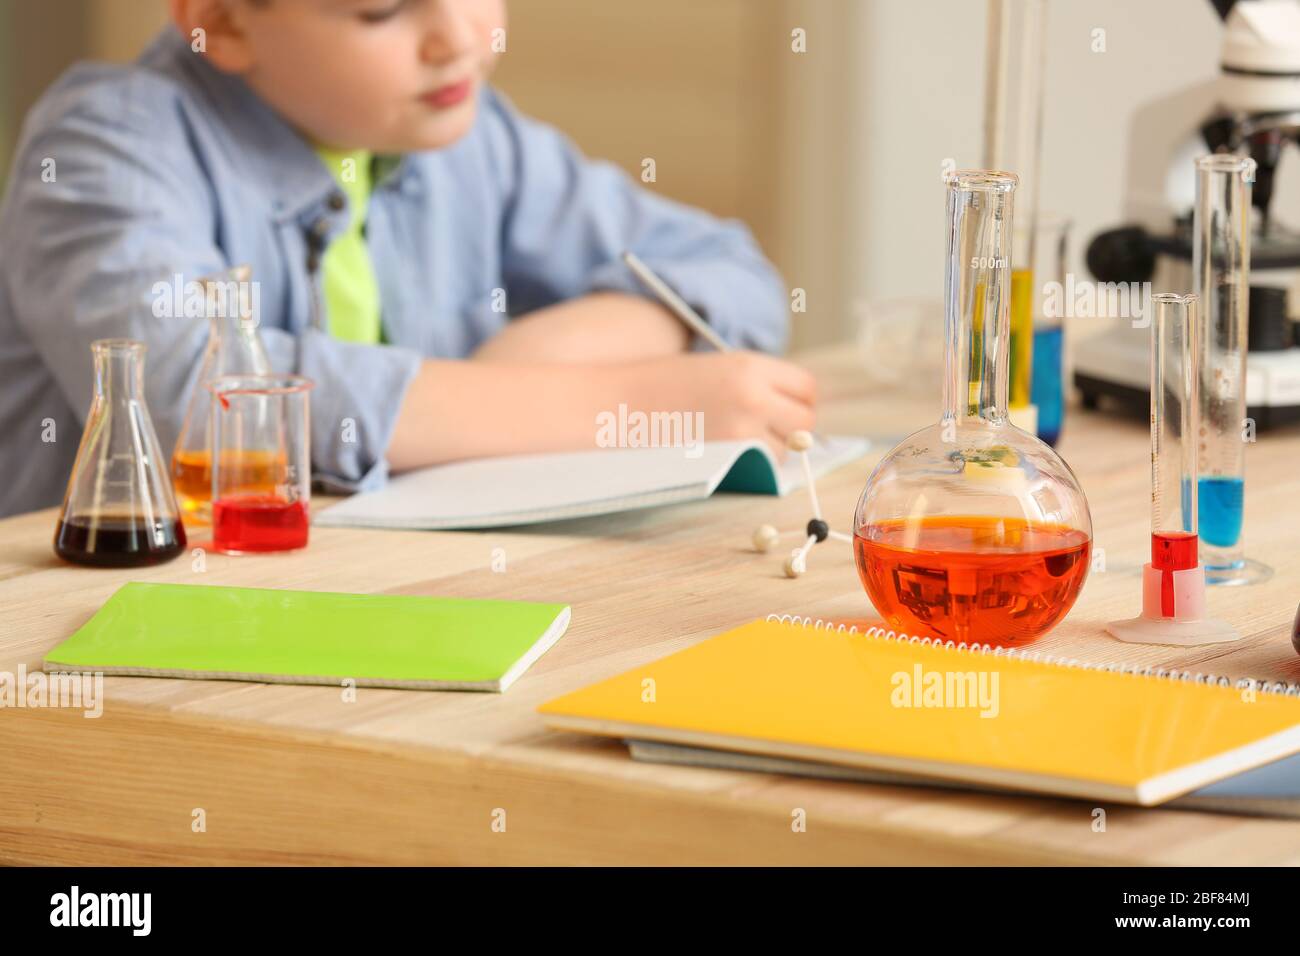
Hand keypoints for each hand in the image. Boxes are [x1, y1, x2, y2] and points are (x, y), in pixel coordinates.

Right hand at [628, 351, 816, 459]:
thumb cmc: (658, 385)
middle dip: (792, 428)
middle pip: (805, 421)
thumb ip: (755, 383)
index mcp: (749, 367)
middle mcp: (754, 398)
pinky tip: (726, 453)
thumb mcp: (715, 367)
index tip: (785, 407)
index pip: (806, 387)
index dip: (798, 399)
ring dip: (771, 449)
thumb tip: (791, 409)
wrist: (614, 406)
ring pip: (786, 450)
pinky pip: (761, 468)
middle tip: (767, 428)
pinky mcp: (727, 459)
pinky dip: (752, 465)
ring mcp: (742, 433)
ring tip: (735, 439)